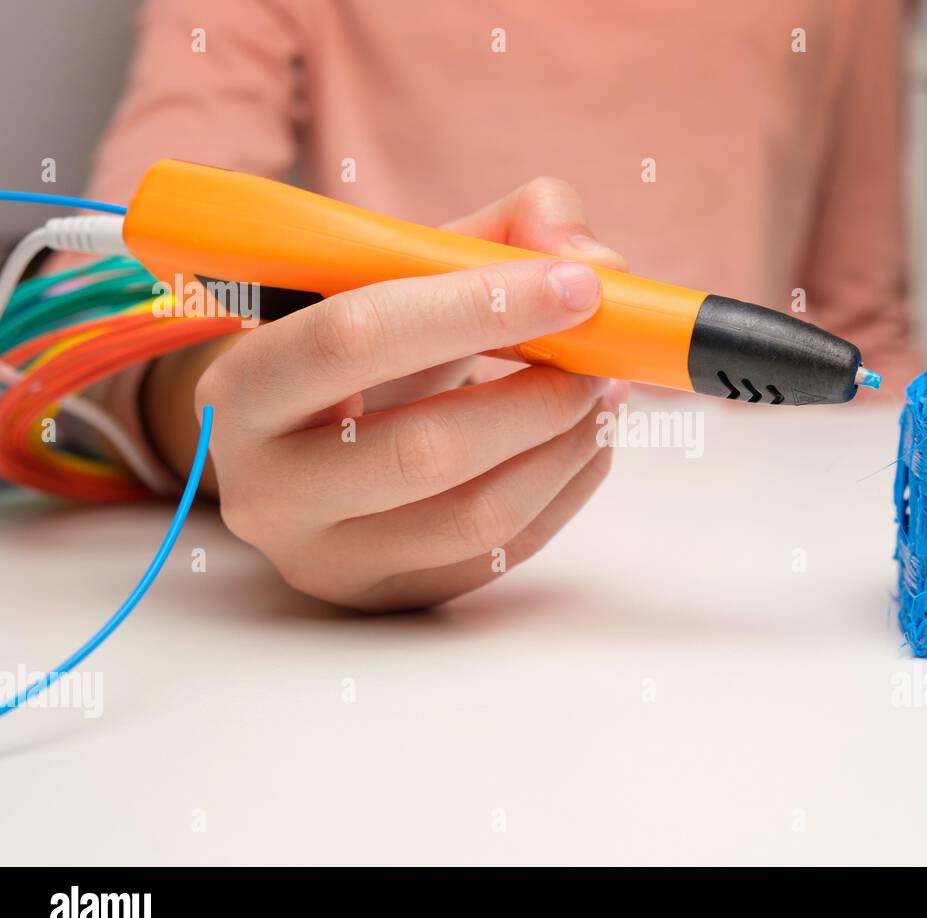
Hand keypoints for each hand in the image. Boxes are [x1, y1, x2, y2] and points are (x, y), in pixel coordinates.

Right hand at [188, 178, 629, 609]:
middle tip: (598, 358)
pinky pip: (504, 553)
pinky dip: (570, 489)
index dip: (479, 307)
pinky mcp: (395, 597)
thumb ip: (497, 234)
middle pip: (425, 450)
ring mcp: (332, 560)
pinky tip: (589, 440)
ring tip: (604, 394)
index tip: (576, 288)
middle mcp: (269, 490)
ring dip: (566, 448)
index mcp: (244, 388)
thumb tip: (593, 261)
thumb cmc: (361, 349)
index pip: (356, 337)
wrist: (305, 448)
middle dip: (537, 397)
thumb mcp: (399, 271)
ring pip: (477, 516)